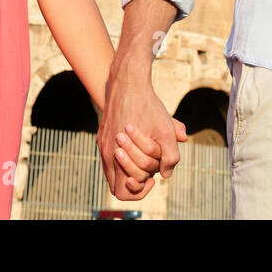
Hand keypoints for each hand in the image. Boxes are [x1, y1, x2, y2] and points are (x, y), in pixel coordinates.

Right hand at [98, 78, 182, 201]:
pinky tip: (139, 142)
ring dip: (131, 165)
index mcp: (116, 155)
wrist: (128, 80)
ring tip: (147, 154)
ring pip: (113, 168)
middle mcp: (105, 151)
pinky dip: (124, 155)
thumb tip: (166, 175)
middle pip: (117, 182)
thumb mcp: (165, 130)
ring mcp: (101, 142)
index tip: (152, 177)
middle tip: (151, 165)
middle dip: (137, 176)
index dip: (139, 189)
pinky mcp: (102, 133)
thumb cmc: (147, 105)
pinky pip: (110, 155)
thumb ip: (170, 156)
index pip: (122, 191)